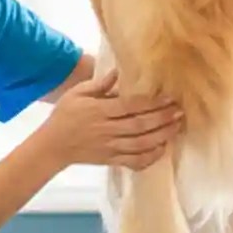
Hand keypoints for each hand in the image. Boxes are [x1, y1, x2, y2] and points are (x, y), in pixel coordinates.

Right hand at [35, 70, 183, 170]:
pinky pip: (134, 161)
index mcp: (99, 111)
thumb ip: (99, 84)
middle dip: (162, 119)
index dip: (151, 103)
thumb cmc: (64, 115)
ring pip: (140, 144)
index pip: (130, 106)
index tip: (169, 98)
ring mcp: (109, 147)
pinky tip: (161, 149)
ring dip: (161, 136)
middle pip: (140, 125)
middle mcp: (106, 129)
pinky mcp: (111, 160)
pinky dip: (149, 157)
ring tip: (177, 127)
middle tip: (180, 112)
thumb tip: (119, 71)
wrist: (53, 146)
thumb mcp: (77, 93)